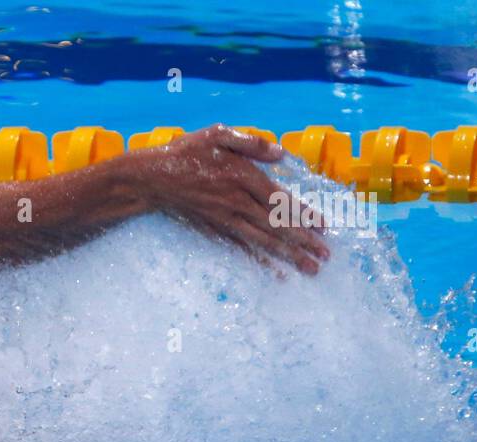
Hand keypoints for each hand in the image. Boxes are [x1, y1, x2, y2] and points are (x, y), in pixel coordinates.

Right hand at [131, 125, 329, 274]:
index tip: (324, 227)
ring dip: (288, 256)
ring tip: (310, 268)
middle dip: (303, 242)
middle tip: (325, 257)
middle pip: (276, 225)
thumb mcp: (218, 135)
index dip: (303, 214)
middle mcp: (237, 202)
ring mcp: (226, 219)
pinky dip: (260, 261)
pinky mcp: (215, 230)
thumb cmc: (186, 153)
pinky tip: (276, 271)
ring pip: (262, 240)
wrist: (152, 179)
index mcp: (242, 177)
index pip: (280, 199)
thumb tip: (280, 153)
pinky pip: (242, 248)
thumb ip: (251, 144)